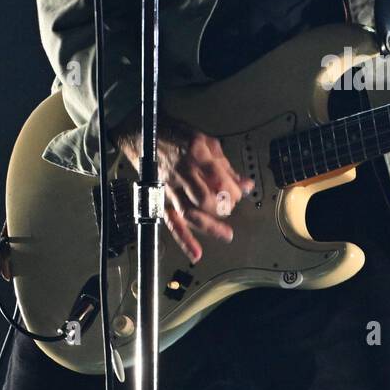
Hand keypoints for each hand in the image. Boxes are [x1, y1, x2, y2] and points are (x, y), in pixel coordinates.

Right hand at [112, 109, 253, 264]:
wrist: (143, 135)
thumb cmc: (177, 136)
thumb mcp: (207, 143)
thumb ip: (227, 166)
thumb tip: (246, 185)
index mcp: (196, 154)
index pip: (220, 180)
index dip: (234, 191)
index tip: (240, 192)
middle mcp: (182, 172)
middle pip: (206, 200)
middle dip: (223, 207)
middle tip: (230, 207)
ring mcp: (170, 187)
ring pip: (190, 214)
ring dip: (210, 227)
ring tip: (226, 235)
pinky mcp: (162, 198)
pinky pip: (172, 222)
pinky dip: (184, 240)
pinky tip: (196, 253)